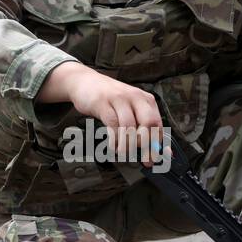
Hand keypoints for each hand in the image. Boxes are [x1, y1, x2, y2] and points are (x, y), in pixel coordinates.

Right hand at [40, 63, 164, 165]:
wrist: (84, 81)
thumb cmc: (109, 99)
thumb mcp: (129, 108)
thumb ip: (141, 126)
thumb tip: (153, 152)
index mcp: (146, 100)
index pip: (158, 124)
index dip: (156, 145)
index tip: (151, 160)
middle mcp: (135, 97)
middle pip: (149, 123)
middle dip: (145, 144)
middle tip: (138, 156)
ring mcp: (119, 99)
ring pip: (129, 126)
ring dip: (127, 145)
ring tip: (123, 153)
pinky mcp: (102, 103)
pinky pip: (112, 124)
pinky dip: (114, 140)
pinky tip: (113, 147)